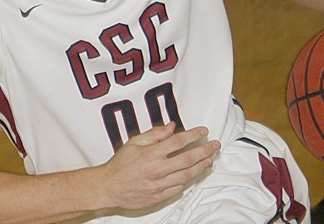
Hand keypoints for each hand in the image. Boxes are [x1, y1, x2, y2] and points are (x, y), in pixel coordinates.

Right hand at [95, 123, 219, 209]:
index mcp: (151, 154)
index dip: (193, 135)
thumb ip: (154, 135)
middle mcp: (157, 169)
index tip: (202, 131)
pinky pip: (178, 188)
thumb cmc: (119, 165)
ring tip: (209, 160)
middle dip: (204, 150)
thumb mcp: (133, 143)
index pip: (178, 141)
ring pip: (187, 175)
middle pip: (188, 158)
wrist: (109, 187)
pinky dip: (187, 181)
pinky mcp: (159, 196)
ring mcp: (159, 184)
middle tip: (214, 145)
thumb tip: (171, 127)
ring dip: (201, 167)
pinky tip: (193, 175)